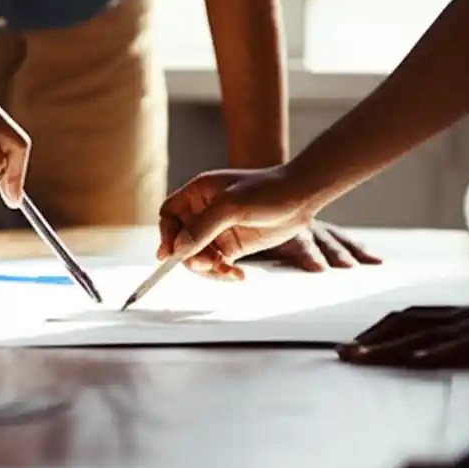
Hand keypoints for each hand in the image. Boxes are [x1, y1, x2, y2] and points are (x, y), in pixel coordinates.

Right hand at [156, 168, 376, 277]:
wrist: (301, 197)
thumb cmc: (267, 190)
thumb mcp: (232, 206)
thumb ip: (203, 227)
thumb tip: (178, 250)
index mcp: (198, 194)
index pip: (169, 215)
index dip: (167, 234)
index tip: (169, 255)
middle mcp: (204, 212)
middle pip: (181, 241)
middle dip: (191, 256)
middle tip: (209, 265)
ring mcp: (218, 231)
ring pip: (198, 256)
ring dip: (208, 269)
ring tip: (228, 272)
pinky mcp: (232, 246)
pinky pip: (216, 264)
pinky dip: (222, 273)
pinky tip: (238, 276)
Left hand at [336, 291, 468, 368]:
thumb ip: (455, 331)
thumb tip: (423, 347)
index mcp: (453, 314)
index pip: (405, 317)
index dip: (375, 330)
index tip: (349, 344)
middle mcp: (456, 317)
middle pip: (404, 324)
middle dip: (369, 340)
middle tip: (339, 354)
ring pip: (422, 336)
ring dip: (387, 348)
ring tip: (359, 358)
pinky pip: (461, 345)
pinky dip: (437, 352)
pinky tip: (417, 359)